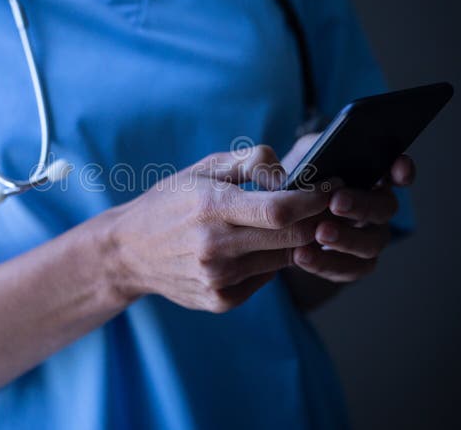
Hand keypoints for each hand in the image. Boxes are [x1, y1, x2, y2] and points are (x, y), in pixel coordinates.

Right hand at [107, 146, 333, 312]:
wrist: (130, 251)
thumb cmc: (172, 201)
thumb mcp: (204, 167)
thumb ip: (252, 161)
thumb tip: (291, 177)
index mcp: (211, 208)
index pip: (281, 210)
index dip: (314, 200)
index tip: (331, 187)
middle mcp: (215, 248)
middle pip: (293, 238)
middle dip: (316, 220)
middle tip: (324, 205)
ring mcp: (218, 279)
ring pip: (284, 259)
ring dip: (296, 241)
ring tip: (290, 223)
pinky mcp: (220, 300)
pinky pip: (265, 278)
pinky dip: (270, 260)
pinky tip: (257, 247)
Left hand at [281, 134, 415, 282]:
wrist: (284, 230)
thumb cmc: (293, 189)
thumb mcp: (289, 165)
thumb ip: (282, 160)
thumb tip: (268, 159)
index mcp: (366, 177)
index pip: (395, 171)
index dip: (401, 170)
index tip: (397, 168)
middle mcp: (374, 207)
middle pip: (384, 207)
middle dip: (362, 205)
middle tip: (336, 203)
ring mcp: (368, 237)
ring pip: (371, 243)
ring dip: (347, 238)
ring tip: (320, 232)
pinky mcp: (354, 264)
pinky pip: (351, 268)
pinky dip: (327, 263)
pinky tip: (303, 255)